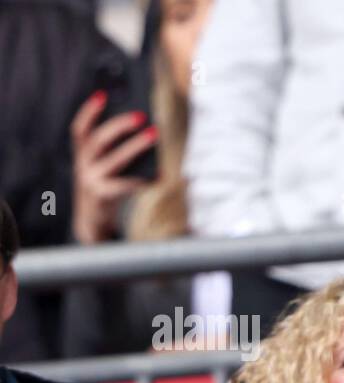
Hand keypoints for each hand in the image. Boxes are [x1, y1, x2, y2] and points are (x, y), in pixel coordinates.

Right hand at [70, 90, 156, 244]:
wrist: (93, 223)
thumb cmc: (106, 189)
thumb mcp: (106, 170)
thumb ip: (118, 154)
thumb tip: (148, 134)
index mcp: (82, 155)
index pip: (80, 129)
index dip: (89, 111)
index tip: (102, 94)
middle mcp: (83, 165)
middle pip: (98, 139)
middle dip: (119, 125)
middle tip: (141, 115)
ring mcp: (91, 181)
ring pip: (115, 159)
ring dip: (136, 146)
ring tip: (154, 134)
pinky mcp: (102, 196)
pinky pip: (126, 184)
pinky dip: (144, 179)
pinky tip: (160, 174)